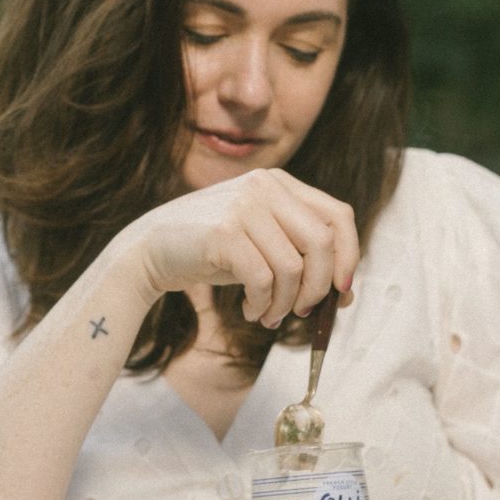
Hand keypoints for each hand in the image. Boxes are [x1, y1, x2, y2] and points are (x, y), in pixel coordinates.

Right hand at [117, 169, 358, 328]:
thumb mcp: (264, 247)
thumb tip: (345, 295)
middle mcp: (265, 187)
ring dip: (285, 304)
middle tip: (302, 312)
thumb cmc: (213, 252)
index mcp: (280, 184)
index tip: (342, 290)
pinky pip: (262, 280)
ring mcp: (243, 206)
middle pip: (321, 242)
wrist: (150, 249)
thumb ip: (302, 259)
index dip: (349, 255)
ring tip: (268, 315)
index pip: (338, 215)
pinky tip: (249, 310)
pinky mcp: (223, 232)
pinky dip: (262, 305)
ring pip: (292, 267)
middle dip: (318, 287)